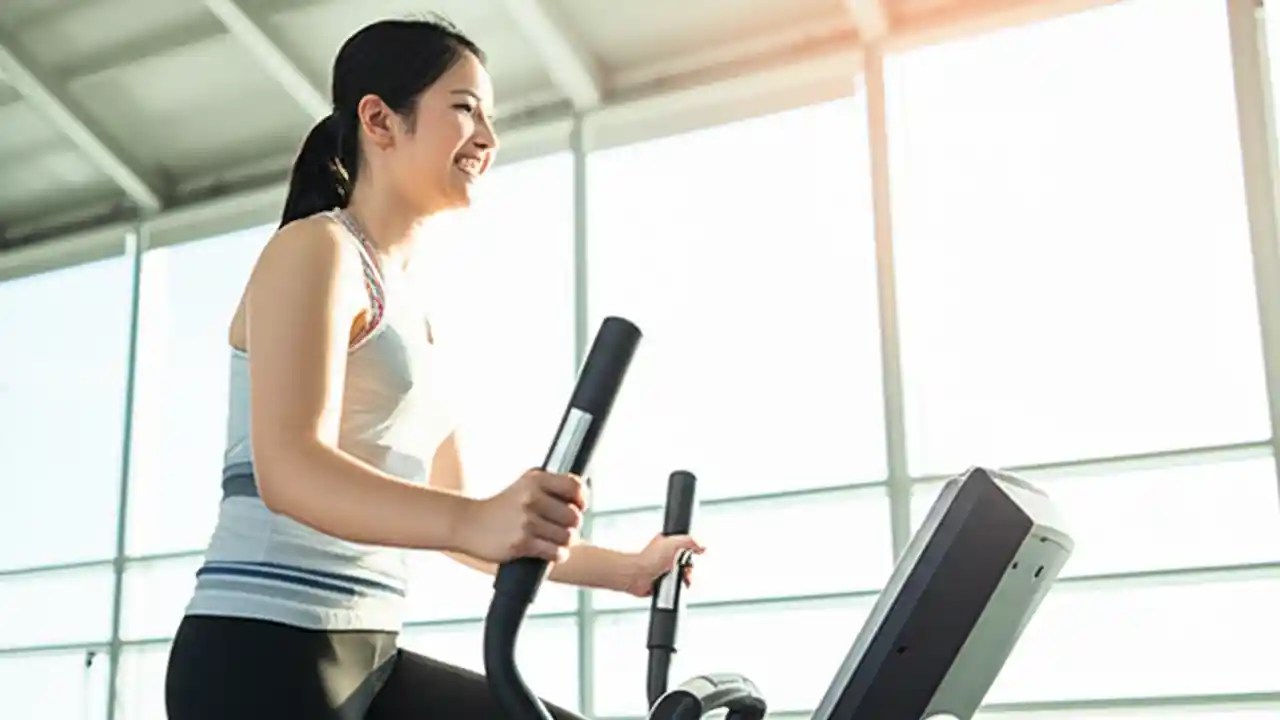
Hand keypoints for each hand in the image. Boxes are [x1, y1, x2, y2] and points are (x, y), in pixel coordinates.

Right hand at [456, 469, 586, 563]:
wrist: (468, 524)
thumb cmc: (502, 507)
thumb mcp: (525, 485)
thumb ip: (551, 485)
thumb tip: (583, 496)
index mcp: (535, 480)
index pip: (574, 487)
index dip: (582, 499)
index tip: (577, 507)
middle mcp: (531, 498)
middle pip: (574, 516)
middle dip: (571, 526)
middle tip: (561, 528)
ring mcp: (526, 521)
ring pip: (567, 537)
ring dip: (565, 542)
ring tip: (554, 541)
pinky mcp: (521, 543)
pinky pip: (555, 552)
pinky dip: (557, 555)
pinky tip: (550, 552)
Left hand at [624, 533, 705, 597]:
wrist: (638, 576)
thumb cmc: (649, 558)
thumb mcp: (674, 542)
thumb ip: (689, 541)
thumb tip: (701, 547)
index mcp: (666, 544)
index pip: (685, 548)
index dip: (690, 553)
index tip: (692, 557)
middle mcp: (664, 557)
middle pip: (685, 564)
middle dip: (688, 570)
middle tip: (684, 570)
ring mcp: (662, 571)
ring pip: (680, 577)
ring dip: (682, 580)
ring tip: (677, 579)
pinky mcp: (660, 583)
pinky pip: (672, 588)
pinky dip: (674, 589)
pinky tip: (671, 585)